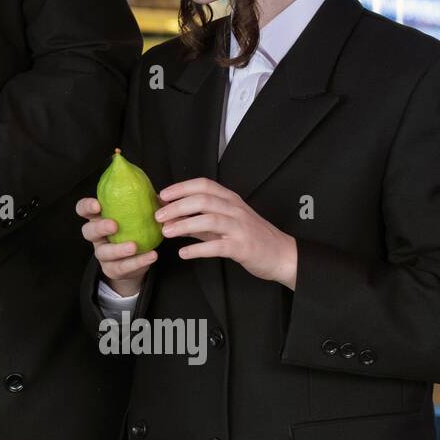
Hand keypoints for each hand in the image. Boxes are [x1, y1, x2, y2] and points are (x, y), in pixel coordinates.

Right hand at [76, 197, 155, 295]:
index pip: (84, 209)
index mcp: (99, 218)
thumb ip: (147, 205)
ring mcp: (103, 254)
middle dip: (99, 227)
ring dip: (118, 249)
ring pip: (103, 253)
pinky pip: (123, 267)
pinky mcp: (112, 269)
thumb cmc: (135, 231)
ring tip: (133, 247)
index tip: (98, 205)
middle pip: (88, 231)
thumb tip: (163, 198)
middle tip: (114, 225)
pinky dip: (138, 262)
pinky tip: (151, 255)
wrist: (136, 261)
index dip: (87, 207)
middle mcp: (97, 236)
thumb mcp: (139, 216)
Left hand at [156, 177, 297, 288]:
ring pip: (209, 220)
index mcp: (230, 200)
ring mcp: (240, 228)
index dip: (181, 188)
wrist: (282, 254)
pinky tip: (183, 253)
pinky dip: (198, 249)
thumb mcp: (223, 224)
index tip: (162, 195)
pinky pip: (218, 246)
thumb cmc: (249, 237)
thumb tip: (169, 218)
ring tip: (166, 232)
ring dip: (184, 225)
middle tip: (158, 216)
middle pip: (203, 200)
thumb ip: (198, 220)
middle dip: (177, 206)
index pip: (204, 185)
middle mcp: (235, 210)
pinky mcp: (243, 247)